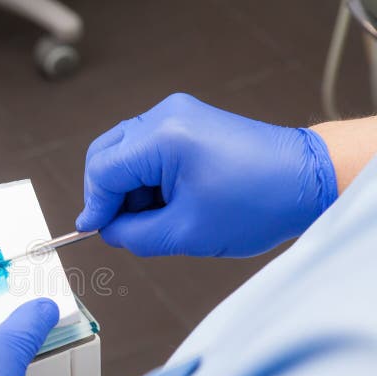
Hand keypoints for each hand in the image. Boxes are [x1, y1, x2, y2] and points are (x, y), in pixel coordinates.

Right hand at [76, 93, 337, 256]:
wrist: (307, 180)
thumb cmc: (259, 203)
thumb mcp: (185, 233)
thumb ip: (133, 234)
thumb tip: (108, 230)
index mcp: (163, 137)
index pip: (103, 171)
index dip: (96, 206)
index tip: (96, 232)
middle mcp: (166, 116)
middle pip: (105, 154)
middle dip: (107, 194)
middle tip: (120, 227)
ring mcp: (177, 114)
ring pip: (123, 153)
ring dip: (128, 188)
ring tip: (153, 217)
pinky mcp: (187, 122)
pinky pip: (146, 150)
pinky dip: (146, 178)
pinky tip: (165, 202)